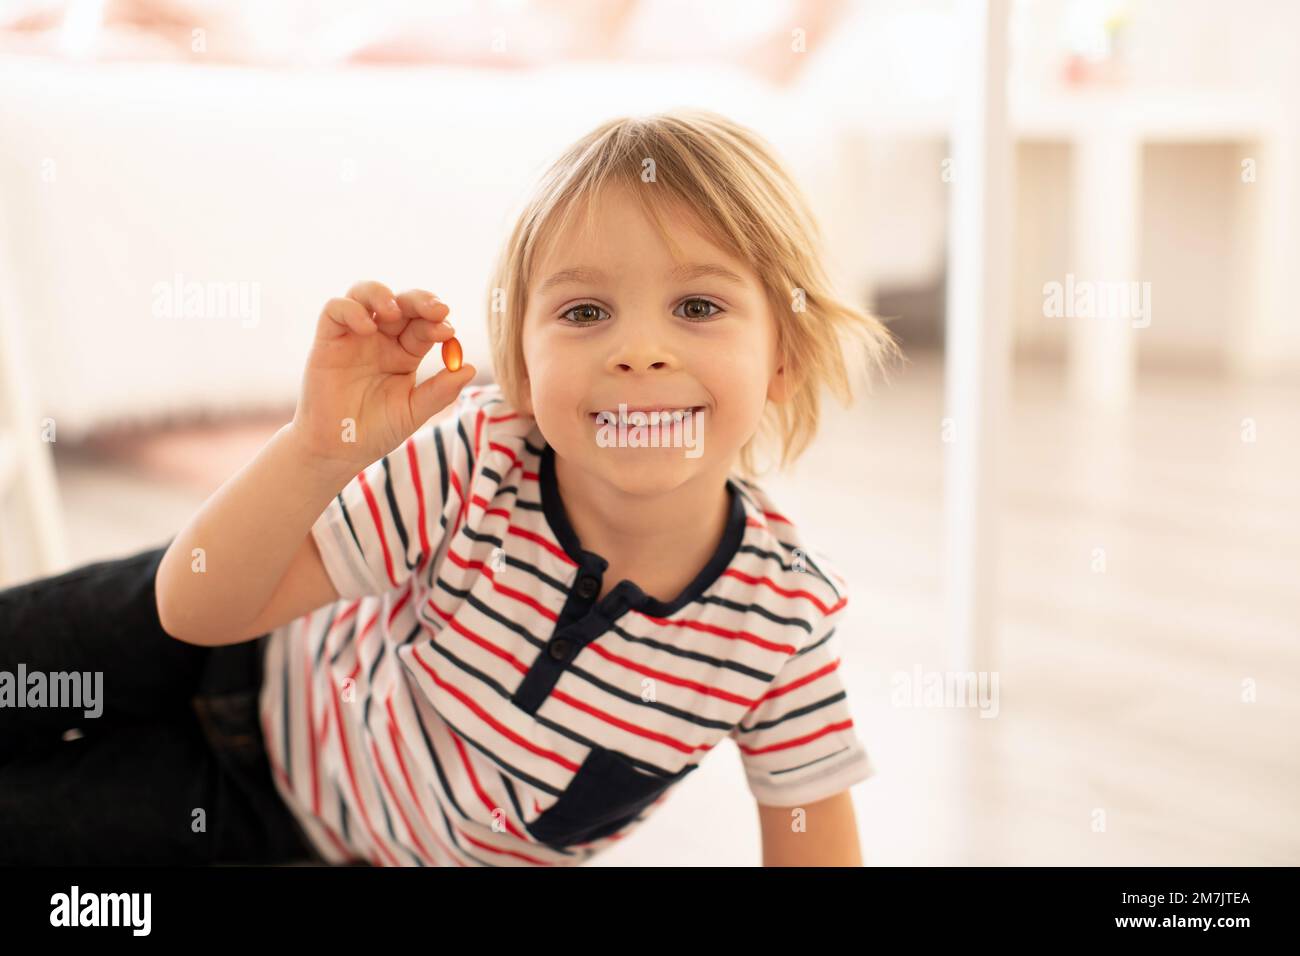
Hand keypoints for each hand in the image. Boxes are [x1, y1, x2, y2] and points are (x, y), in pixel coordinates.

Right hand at [291, 280, 475, 478]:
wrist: (337, 451)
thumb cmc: (376, 431)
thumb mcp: (412, 412)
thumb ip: (439, 392)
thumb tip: (470, 369)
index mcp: (406, 352)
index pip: (424, 325)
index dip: (437, 322)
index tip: (448, 332)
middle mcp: (381, 339)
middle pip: (401, 302)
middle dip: (420, 300)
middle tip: (436, 309)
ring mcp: (354, 336)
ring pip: (365, 294)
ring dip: (382, 294)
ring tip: (394, 311)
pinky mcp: (327, 340)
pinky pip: (335, 310)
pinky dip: (351, 310)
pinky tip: (367, 328)